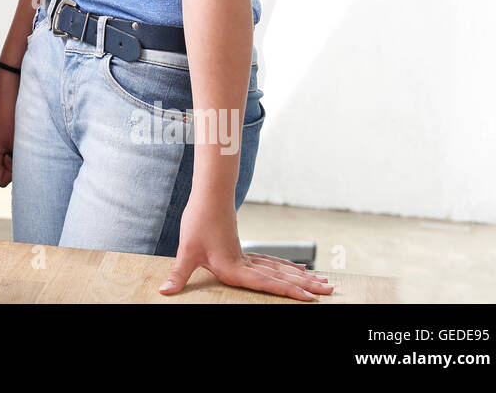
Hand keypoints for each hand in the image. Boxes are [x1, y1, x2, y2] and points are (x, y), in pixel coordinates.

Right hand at [0, 67, 18, 186]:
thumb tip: (34, 181)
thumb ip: (25, 166)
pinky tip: (23, 132)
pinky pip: (15, 152)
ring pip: (14, 163)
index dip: (15, 171)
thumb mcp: (22, 144)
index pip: (3, 181)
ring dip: (22, 152)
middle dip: (19, 162)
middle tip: (21, 143)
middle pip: (8, 173)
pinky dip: (22, 145)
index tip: (18, 150)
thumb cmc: (15, 116)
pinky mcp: (3, 138)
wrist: (12, 88)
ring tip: (23, 135)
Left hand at [159, 196, 333, 300]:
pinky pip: (271, 262)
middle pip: (280, 277)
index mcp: (234, 269)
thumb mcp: (186, 251)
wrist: (207, 197)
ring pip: (280, 269)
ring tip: (324, 283)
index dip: (288, 292)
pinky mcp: (244, 251)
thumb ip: (179, 274)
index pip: (266, 284)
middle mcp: (245, 264)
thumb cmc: (197, 222)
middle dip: (306, 286)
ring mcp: (247, 257)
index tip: (310, 298)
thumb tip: (164, 292)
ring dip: (301, 277)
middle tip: (331, 292)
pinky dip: (286, 268)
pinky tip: (298, 270)